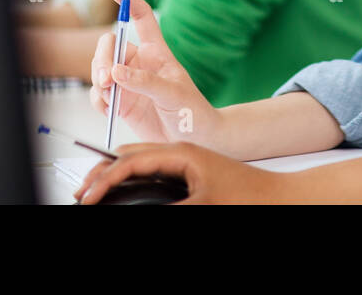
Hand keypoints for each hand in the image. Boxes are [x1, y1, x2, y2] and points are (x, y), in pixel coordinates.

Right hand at [74, 142, 288, 204]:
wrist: (280, 197)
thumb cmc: (249, 198)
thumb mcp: (204, 206)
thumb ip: (169, 208)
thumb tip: (138, 209)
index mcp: (182, 153)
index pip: (132, 161)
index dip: (106, 179)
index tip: (87, 197)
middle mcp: (181, 152)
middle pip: (131, 155)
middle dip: (103, 171)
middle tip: (81, 192)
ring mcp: (185, 160)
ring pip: (139, 160)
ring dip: (115, 173)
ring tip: (94, 190)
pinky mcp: (191, 171)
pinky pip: (152, 168)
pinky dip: (131, 177)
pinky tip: (123, 189)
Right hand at [88, 0, 222, 149]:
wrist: (193, 141)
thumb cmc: (192, 111)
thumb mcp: (173, 93)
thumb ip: (144, 82)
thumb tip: (115, 72)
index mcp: (157, 50)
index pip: (141, 16)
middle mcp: (139, 62)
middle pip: (110, 45)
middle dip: (101, 58)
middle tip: (105, 80)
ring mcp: (127, 81)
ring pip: (99, 68)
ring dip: (98, 81)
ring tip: (109, 99)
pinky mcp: (120, 101)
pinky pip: (98, 94)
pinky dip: (98, 100)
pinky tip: (107, 110)